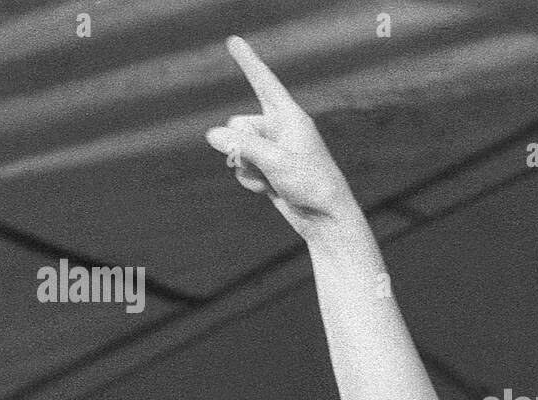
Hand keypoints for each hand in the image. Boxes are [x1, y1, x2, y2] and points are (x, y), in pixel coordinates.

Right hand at [205, 35, 363, 242]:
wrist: (326, 220)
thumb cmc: (311, 185)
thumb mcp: (275, 161)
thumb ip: (242, 145)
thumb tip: (212, 135)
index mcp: (290, 117)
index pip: (264, 82)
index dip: (248, 62)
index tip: (233, 41)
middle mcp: (280, 130)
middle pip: (237, 124)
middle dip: (240, 145)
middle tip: (265, 164)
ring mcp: (272, 150)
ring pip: (235, 148)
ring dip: (245, 167)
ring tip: (272, 180)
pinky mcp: (268, 169)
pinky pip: (242, 168)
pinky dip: (250, 180)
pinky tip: (269, 191)